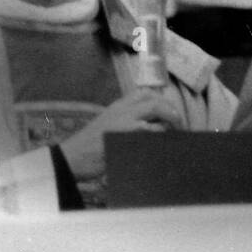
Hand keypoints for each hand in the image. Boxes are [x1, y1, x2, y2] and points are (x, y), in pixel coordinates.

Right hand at [60, 89, 184, 180]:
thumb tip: (149, 128)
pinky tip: (164, 146)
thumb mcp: (107, 128)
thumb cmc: (89, 148)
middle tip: (179, 125)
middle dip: (170, 110)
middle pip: (153, 99)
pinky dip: (160, 137)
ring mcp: (124, 121)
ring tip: (175, 135)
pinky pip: (150, 131)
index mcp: (117, 107)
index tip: (170, 113)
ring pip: (154, 110)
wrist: (72, 158)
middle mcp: (121, 110)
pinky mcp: (126, 135)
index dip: (161, 100)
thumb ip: (125, 123)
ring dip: (169, 122)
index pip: (144, 93)